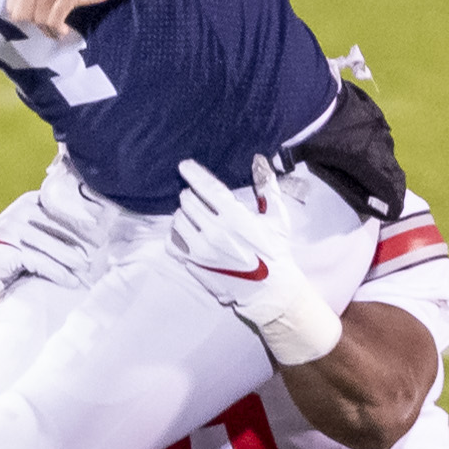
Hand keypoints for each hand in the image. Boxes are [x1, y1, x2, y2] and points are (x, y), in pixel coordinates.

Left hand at [6, 0, 125, 37]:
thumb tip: (18, 17)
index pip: (11, 5)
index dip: (23, 17)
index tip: (35, 22)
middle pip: (22, 14)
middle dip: (34, 25)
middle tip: (46, 27)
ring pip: (38, 19)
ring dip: (48, 29)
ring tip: (57, 28)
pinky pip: (54, 21)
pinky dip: (58, 29)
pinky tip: (64, 28)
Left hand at [169, 156, 342, 364]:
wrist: (269, 290)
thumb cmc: (274, 251)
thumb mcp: (277, 218)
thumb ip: (267, 186)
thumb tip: (259, 159)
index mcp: (235, 217)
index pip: (206, 187)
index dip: (192, 173)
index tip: (183, 165)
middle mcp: (214, 231)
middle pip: (188, 201)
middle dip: (191, 195)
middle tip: (198, 197)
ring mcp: (201, 249)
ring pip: (178, 219)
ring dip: (184, 213)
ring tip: (194, 215)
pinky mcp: (194, 264)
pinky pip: (172, 242)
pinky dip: (176, 234)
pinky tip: (186, 232)